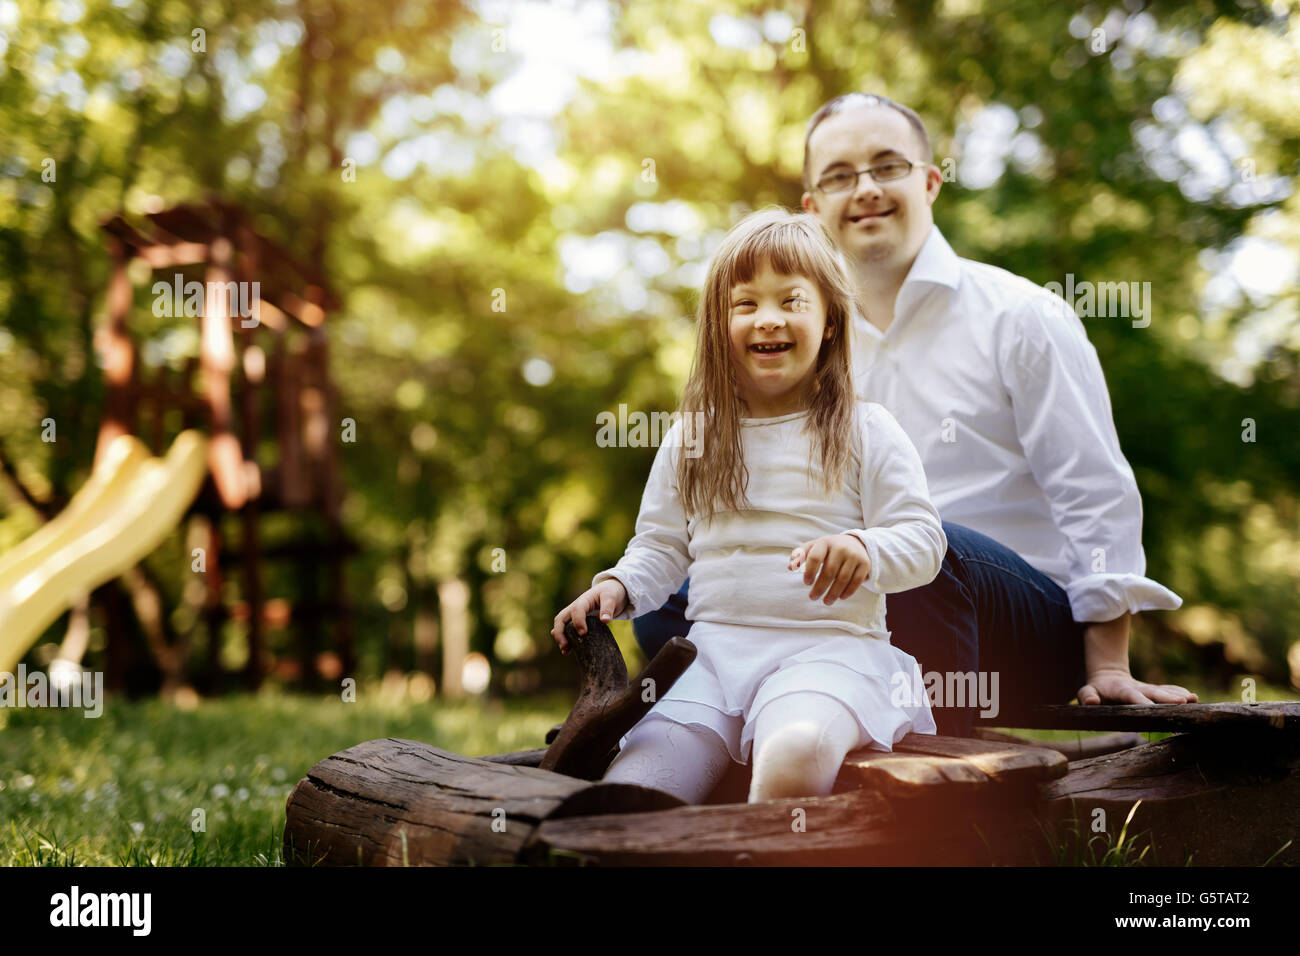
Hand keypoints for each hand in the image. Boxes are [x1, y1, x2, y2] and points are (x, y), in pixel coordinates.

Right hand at [551, 579, 627, 653]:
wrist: (610, 590)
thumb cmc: (610, 593)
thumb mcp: (611, 597)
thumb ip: (608, 608)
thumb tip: (605, 620)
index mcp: (584, 600)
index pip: (577, 610)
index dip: (578, 622)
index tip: (583, 633)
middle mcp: (575, 607)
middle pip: (561, 618)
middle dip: (560, 632)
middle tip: (565, 645)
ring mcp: (573, 614)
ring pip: (560, 625)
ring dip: (560, 637)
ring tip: (565, 651)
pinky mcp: (576, 621)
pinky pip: (566, 630)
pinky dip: (565, 639)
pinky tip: (567, 651)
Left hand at [789, 534, 870, 604]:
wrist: (855, 543)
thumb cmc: (828, 548)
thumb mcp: (814, 547)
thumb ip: (800, 556)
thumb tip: (790, 567)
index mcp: (825, 542)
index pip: (815, 557)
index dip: (809, 572)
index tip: (806, 583)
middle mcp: (840, 547)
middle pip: (829, 571)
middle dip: (820, 587)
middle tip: (813, 598)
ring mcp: (854, 555)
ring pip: (842, 578)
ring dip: (833, 593)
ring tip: (826, 601)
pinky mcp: (865, 563)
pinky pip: (856, 581)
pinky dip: (848, 591)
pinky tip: (841, 597)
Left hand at [1076, 668, 1198, 705]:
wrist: (1108, 677)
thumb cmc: (1096, 690)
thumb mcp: (1086, 691)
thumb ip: (1087, 696)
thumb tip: (1092, 702)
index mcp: (1121, 690)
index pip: (1132, 696)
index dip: (1142, 701)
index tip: (1153, 707)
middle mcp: (1138, 688)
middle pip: (1154, 692)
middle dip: (1167, 697)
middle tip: (1182, 702)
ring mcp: (1147, 689)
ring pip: (1164, 690)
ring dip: (1178, 694)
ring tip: (1193, 698)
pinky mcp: (1154, 691)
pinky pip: (1168, 690)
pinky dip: (1180, 693)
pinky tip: (1193, 698)